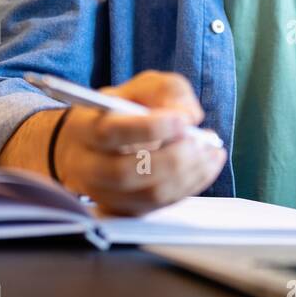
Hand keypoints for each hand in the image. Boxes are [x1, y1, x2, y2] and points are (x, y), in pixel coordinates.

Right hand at [52, 70, 226, 214]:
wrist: (93, 145)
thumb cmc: (120, 111)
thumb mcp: (140, 87)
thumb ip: (166, 91)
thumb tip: (189, 116)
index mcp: (85, 127)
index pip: (111, 132)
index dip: (150, 128)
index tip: (182, 121)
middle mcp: (88, 166)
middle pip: (125, 173)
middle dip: (171, 158)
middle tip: (199, 141)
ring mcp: (105, 194)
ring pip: (148, 194)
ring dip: (188, 174)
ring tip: (210, 151)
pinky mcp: (126, 209)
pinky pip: (161, 206)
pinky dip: (191, 185)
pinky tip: (207, 165)